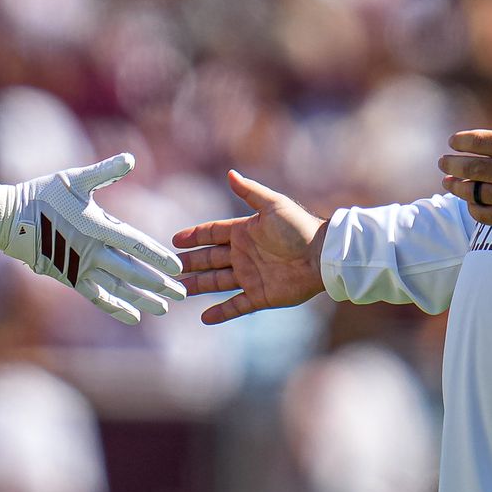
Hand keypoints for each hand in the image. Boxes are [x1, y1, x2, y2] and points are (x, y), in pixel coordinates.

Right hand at [0, 154, 185, 325]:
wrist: (8, 219)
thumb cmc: (42, 193)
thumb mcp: (74, 178)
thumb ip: (104, 172)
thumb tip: (131, 158)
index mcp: (96, 225)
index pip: (135, 243)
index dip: (157, 256)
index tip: (178, 268)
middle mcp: (91, 250)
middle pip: (132, 271)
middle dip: (158, 284)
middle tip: (183, 294)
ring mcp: (80, 267)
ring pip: (117, 288)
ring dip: (142, 299)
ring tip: (164, 309)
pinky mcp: (69, 277)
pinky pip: (96, 297)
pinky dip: (114, 307)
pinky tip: (133, 316)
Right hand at [173, 170, 325, 324]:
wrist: (323, 257)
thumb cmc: (300, 228)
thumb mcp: (273, 206)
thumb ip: (250, 192)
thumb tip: (230, 173)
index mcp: (245, 232)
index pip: (212, 234)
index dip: (194, 236)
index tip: (174, 240)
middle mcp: (244, 255)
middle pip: (210, 259)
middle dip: (190, 263)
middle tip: (168, 268)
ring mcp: (251, 276)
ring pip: (217, 282)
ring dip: (198, 286)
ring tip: (178, 290)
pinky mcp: (261, 296)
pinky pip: (236, 305)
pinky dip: (221, 312)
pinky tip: (204, 318)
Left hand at [437, 88, 491, 229]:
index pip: (476, 141)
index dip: (459, 141)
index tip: (453, 142)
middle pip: (468, 167)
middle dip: (451, 164)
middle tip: (443, 162)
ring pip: (472, 191)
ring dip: (456, 186)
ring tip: (449, 182)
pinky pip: (483, 214)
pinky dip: (472, 207)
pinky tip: (470, 201)